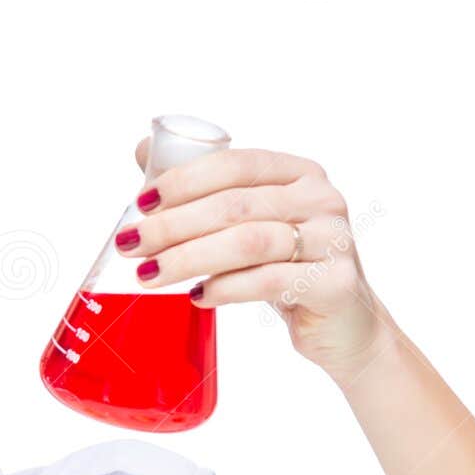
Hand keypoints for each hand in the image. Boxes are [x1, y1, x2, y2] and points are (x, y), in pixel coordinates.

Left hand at [118, 141, 388, 379]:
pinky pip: (268, 282)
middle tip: (131, 246)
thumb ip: (203, 189)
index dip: (183, 181)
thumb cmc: (287, 266)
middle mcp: (320, 198)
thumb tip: (144, 152)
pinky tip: (196, 297)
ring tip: (149, 275)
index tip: (140, 204)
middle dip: (173, 225)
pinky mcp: (335, 283)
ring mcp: (333, 239)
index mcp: (298, 172)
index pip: (234, 164)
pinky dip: (224, 289)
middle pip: (234, 205)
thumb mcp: (250, 222)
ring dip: (189, 258)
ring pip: (248, 243)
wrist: (343, 322)